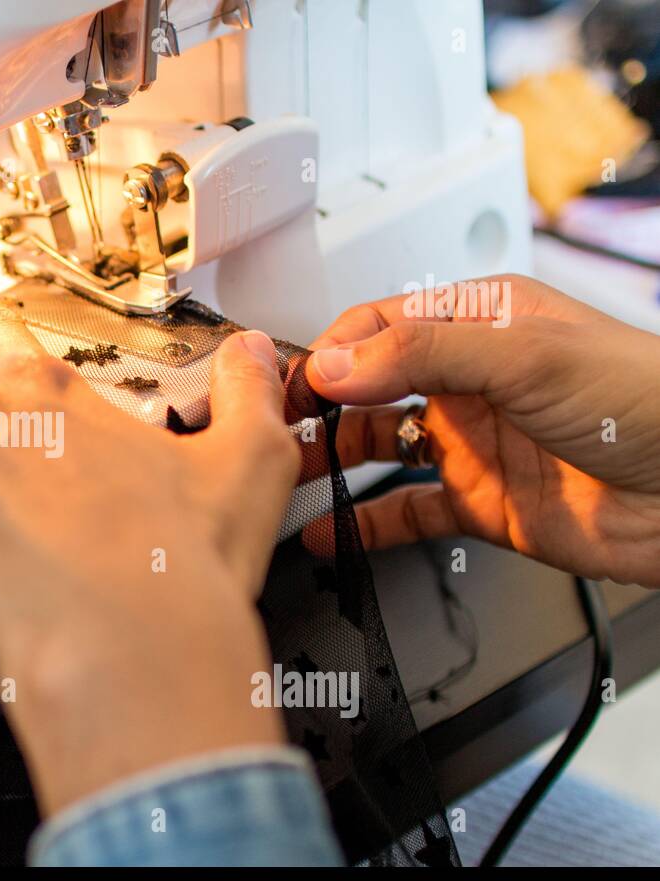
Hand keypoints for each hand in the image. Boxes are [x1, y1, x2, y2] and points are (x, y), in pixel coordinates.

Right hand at [306, 274, 659, 586]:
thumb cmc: (648, 403)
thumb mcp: (528, 355)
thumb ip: (424, 353)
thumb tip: (337, 363)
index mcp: (480, 324)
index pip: (376, 328)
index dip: (327, 355)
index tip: (292, 388)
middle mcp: (470, 381)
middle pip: (367, 389)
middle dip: (318, 409)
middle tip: (279, 436)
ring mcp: (475, 444)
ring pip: (378, 449)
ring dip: (332, 464)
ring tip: (290, 478)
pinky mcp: (484, 503)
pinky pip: (408, 512)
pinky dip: (365, 525)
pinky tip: (331, 535)